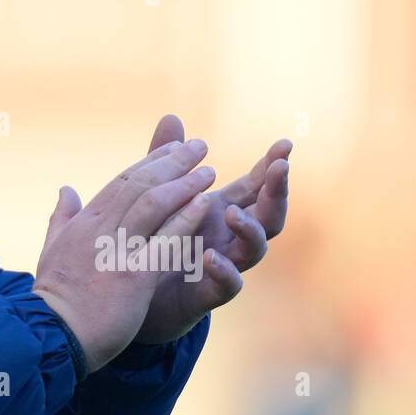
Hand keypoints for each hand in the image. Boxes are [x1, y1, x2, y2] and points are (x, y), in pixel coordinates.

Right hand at [31, 138, 215, 372]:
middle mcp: (101, 228)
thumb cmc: (54, 297)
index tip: (172, 148)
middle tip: (198, 145)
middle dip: (172, 162)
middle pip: (141, 184)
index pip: (121, 181)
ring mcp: (118, 249)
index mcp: (85, 221)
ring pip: (154, 204)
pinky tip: (205, 204)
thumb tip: (66, 189)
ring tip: (209, 170)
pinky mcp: (134, 275)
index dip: (150, 161)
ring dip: (184, 184)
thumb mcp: (52, 248)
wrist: (51, 333)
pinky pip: (165, 240)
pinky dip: (186, 219)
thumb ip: (62, 217)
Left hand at [131, 114, 291, 344]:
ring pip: (254, 248)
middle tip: (281, 169)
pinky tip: (213, 257)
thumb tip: (172, 116)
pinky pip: (227, 285)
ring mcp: (222, 265)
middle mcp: (227, 237)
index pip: (254, 186)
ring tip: (234, 213)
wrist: (130, 298)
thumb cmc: (150, 242)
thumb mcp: (156, 198)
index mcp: (218, 210)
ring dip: (250, 229)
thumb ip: (166, 160)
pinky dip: (225, 271)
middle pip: (268, 214)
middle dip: (277, 192)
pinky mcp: (207, 294)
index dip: (270, 166)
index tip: (285, 144)